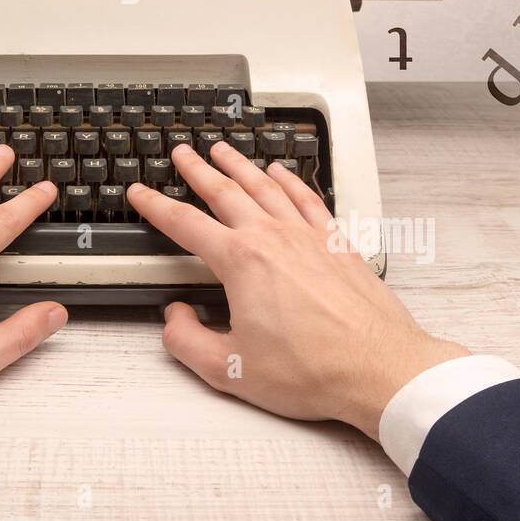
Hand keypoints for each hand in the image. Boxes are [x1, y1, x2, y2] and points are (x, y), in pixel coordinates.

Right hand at [127, 143, 467, 440]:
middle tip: (180, 153)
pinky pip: (306, 197)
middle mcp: (272, 238)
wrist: (379, 369)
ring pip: (264, 186)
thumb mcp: (232, 370)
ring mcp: (306, 235)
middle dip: (196, 170)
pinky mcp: (335, 242)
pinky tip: (280, 172)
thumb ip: (188, 342)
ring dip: (238, 165)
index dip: (155, 206)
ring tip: (221, 150)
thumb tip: (174, 319)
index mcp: (241, 262)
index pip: (185, 224)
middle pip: (224, 191)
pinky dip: (289, 180)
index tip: (140, 193)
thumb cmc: (315, 370)